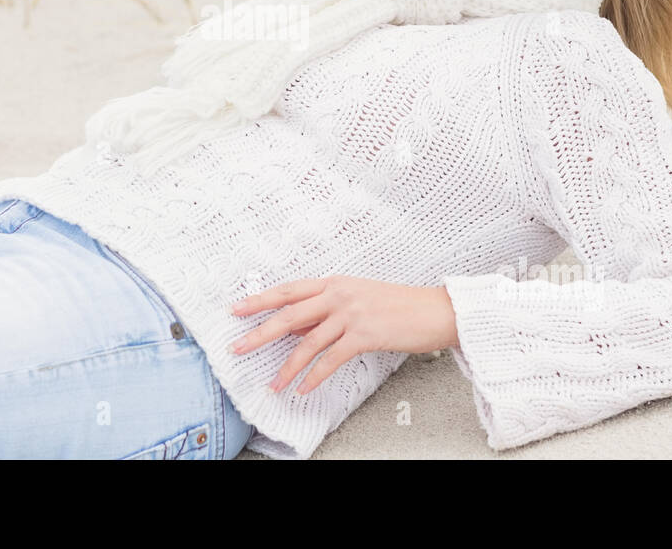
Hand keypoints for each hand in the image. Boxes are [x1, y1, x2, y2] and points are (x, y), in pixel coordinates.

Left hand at [228, 276, 456, 395]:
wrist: (435, 310)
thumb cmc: (399, 305)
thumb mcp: (358, 299)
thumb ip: (326, 310)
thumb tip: (296, 325)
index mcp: (334, 282)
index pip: (288, 290)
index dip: (260, 299)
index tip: (236, 309)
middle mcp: (339, 294)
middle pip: (288, 313)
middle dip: (259, 332)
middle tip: (236, 347)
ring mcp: (351, 313)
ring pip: (307, 342)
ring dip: (286, 367)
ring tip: (273, 384)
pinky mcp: (365, 334)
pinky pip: (330, 359)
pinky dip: (314, 376)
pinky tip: (304, 389)